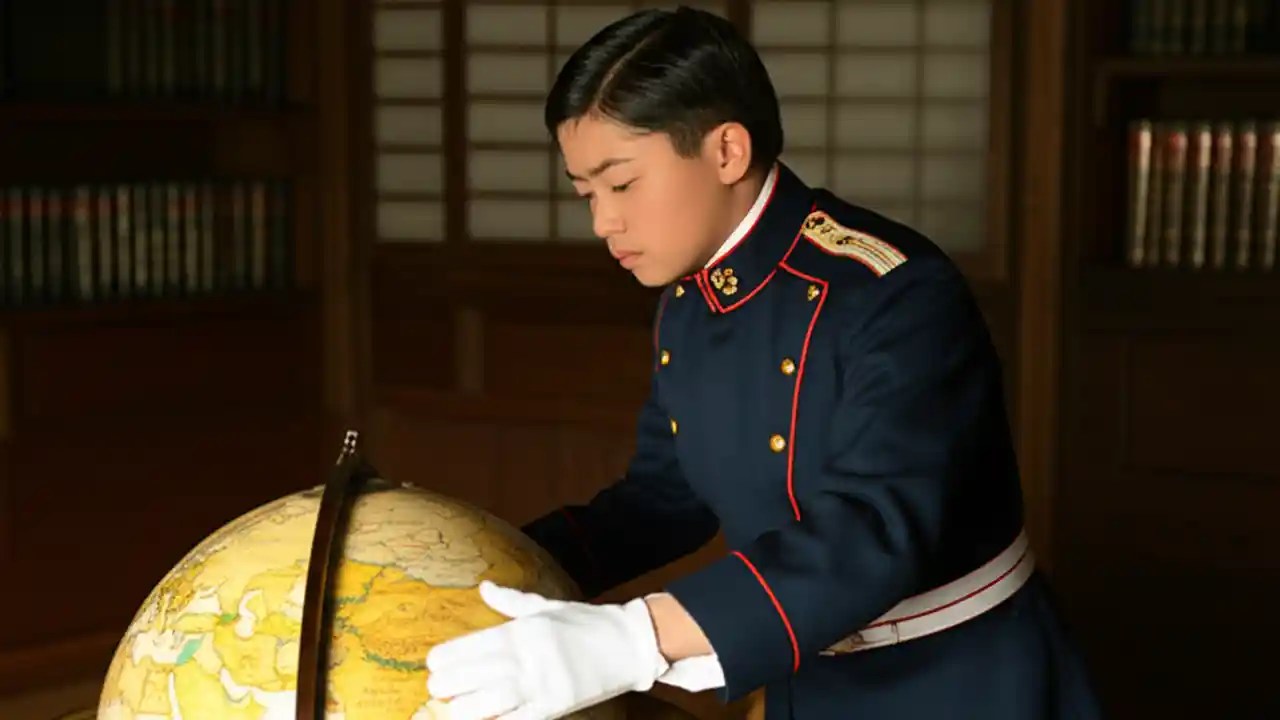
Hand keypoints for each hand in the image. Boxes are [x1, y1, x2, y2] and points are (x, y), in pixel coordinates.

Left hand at [425, 581, 669, 719]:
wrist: (629, 644)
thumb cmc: (586, 623)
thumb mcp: (548, 607)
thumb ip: (512, 601)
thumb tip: (484, 586)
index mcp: (525, 629)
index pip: (474, 645)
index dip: (448, 657)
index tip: (433, 664)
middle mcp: (530, 656)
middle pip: (475, 675)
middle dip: (448, 685)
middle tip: (435, 689)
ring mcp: (543, 683)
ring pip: (489, 703)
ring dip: (464, 710)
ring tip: (450, 711)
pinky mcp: (555, 706)